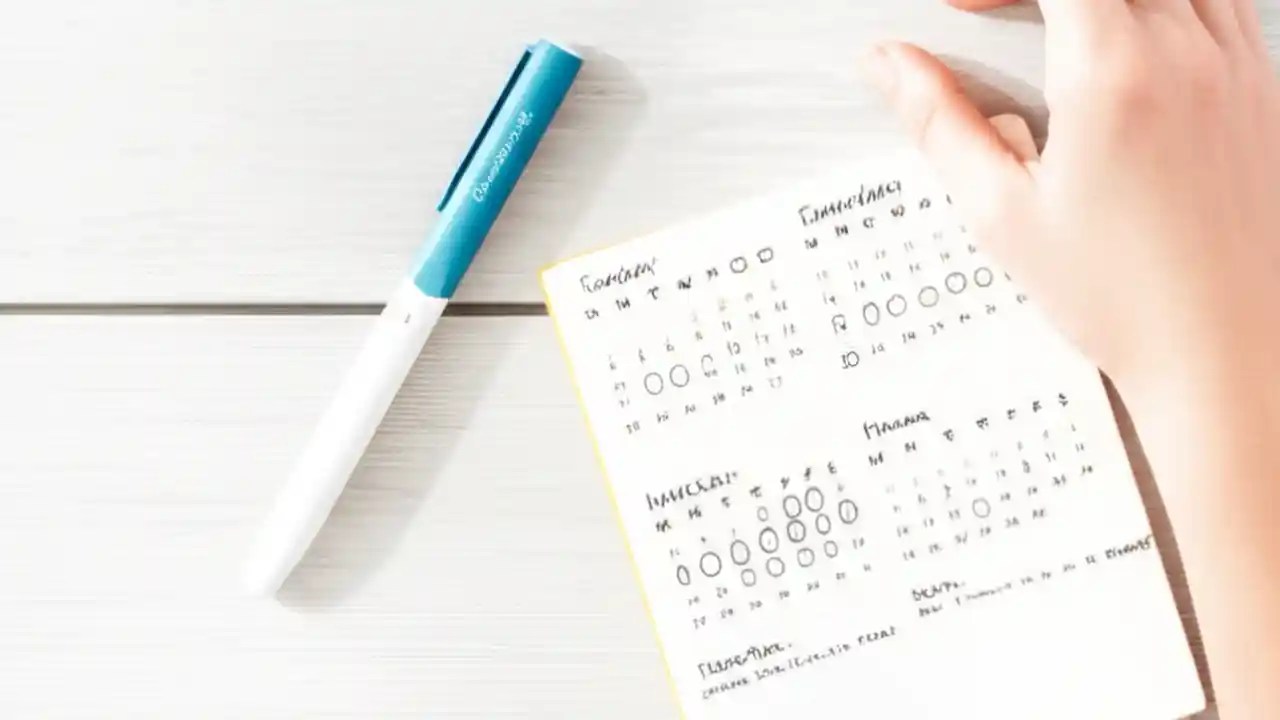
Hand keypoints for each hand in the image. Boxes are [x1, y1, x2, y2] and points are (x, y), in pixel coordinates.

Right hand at [861, 0, 1279, 395]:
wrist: (1224, 347)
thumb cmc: (1120, 296)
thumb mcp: (1000, 212)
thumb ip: (937, 122)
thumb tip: (887, 63)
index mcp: (1112, 73)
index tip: (961, 7)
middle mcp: (1184, 50)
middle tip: (999, 13)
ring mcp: (1234, 61)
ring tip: (1062, 26)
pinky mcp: (1262, 82)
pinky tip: (1130, 45)